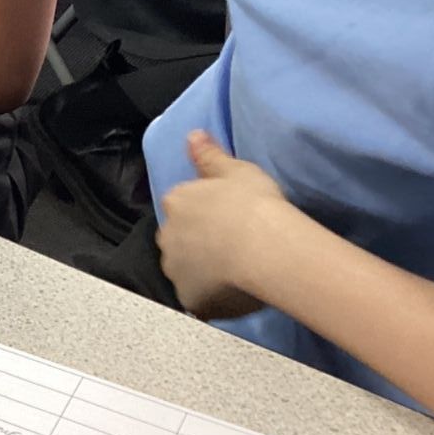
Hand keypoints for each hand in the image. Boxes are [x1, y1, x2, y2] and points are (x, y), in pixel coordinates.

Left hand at [158, 131, 292, 319]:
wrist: (266, 248)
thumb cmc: (254, 205)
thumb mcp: (235, 170)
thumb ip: (209, 154)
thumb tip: (192, 135)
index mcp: (176, 202)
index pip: (182, 207)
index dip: (205, 216)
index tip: (228, 221)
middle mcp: (167, 235)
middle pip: (179, 239)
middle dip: (197, 244)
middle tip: (232, 248)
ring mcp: (176, 270)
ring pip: (186, 270)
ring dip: (201, 271)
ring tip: (235, 273)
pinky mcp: (190, 299)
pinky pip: (199, 299)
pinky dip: (212, 298)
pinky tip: (234, 294)